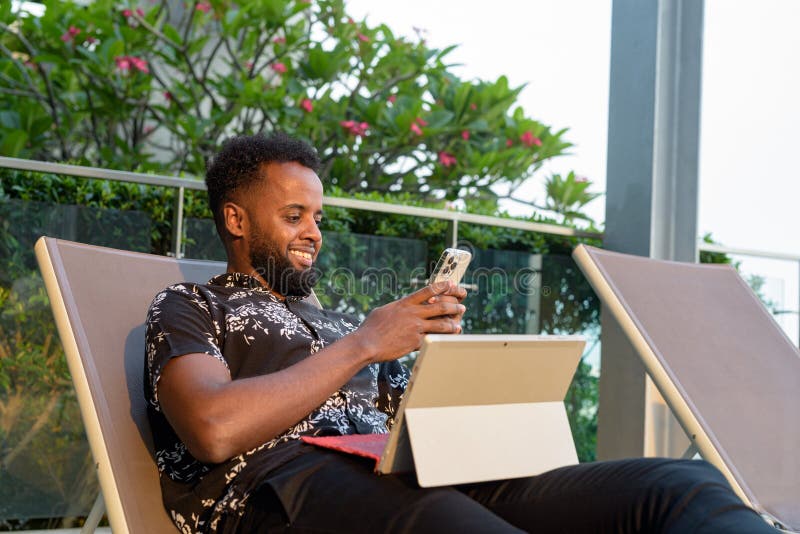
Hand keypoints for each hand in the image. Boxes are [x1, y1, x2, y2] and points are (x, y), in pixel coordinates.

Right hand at [352, 281, 466, 362]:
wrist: (367, 344)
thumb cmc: (371, 328)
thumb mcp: (383, 311)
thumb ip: (397, 308)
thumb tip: (401, 307)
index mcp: (405, 303)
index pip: (428, 290)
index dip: (442, 286)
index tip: (451, 284)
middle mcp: (413, 314)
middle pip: (440, 307)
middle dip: (453, 307)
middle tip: (461, 307)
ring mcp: (415, 328)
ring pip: (441, 325)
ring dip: (452, 325)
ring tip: (459, 325)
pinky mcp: (416, 342)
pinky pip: (432, 340)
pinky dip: (441, 340)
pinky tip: (447, 341)